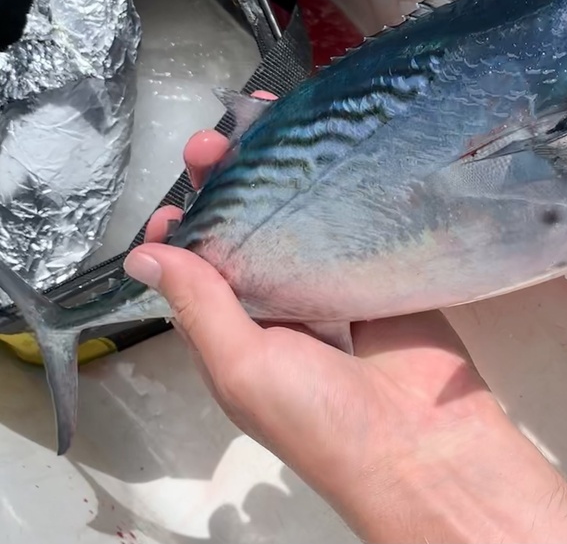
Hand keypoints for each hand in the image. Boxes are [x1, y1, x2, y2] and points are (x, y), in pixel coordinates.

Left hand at [125, 93, 566, 543]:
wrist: (420, 443)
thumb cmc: (319, 417)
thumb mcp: (242, 366)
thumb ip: (199, 306)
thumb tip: (143, 256)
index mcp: (240, 335)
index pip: (200, 271)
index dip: (186, 227)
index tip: (180, 189)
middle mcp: (283, 306)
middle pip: (249, 234)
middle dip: (229, 187)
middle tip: (217, 141)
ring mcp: (335, 287)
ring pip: (299, 222)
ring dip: (283, 179)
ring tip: (267, 127)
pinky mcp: (381, 274)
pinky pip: (356, 224)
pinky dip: (342, 190)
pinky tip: (332, 152)